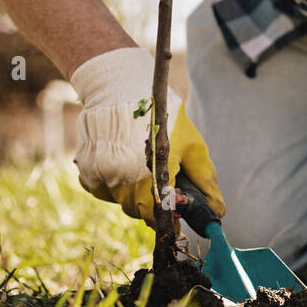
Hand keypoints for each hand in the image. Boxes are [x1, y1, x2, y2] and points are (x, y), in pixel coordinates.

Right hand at [69, 47, 224, 225]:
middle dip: (154, 202)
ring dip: (134, 193)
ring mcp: (103, 179)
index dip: (170, 216)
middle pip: (141, 212)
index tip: (176, 210)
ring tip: (142, 164)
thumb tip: (219, 210)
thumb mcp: (192, 145)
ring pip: (122, 203)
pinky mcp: (87, 174)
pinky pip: (104, 191)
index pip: (162, 217)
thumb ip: (204, 180)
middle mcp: (124, 183)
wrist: (119, 89)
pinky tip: (123, 161)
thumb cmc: (163, 116)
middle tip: (161, 178)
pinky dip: (114, 183)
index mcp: (154, 177)